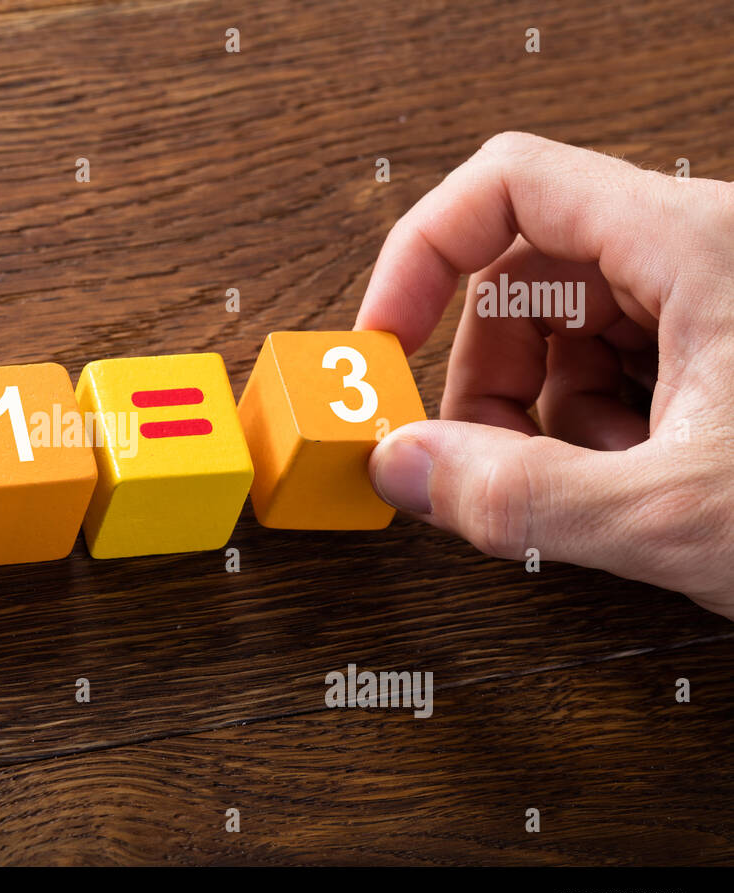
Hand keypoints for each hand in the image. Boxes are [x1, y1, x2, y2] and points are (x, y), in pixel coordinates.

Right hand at [355, 132, 733, 618]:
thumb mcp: (677, 514)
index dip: (420, 254)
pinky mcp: (727, 352)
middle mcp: (707, 253)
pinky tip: (627, 479)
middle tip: (468, 446)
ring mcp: (720, 301)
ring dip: (539, 410)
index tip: (385, 334)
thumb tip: (406, 468)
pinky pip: (619, 366)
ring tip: (578, 479)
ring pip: (569, 326)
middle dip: (482, 367)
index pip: (508, 185)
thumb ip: (518, 497)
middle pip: (528, 270)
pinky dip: (593, 427)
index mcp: (697, 245)